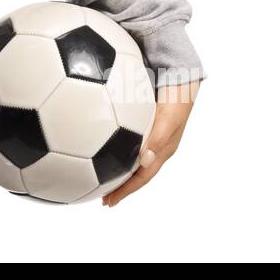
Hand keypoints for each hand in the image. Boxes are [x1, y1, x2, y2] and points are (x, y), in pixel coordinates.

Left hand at [102, 78, 200, 207]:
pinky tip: (102, 146)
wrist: (179, 77)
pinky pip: (128, 142)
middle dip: (120, 186)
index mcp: (163, 150)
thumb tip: (144, 160)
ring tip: (100, 178)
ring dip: (117, 171)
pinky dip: (115, 150)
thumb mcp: (169, 119)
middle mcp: (155, 146)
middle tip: (102, 197)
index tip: (109, 202)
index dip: (126, 190)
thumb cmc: (176, 98)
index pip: (142, 177)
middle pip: (136, 172)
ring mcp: (149, 136)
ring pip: (131, 159)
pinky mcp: (142, 124)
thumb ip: (158, 138)